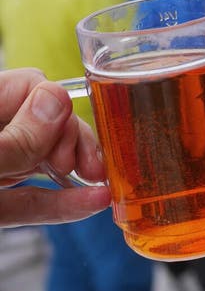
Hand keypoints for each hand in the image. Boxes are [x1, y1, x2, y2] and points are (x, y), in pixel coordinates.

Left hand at [0, 69, 110, 225]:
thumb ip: (16, 139)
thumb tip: (57, 102)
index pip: (31, 86)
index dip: (57, 107)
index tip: (66, 137)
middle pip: (46, 123)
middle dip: (74, 143)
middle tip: (89, 166)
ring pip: (42, 162)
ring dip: (77, 173)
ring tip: (102, 181)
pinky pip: (31, 201)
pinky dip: (61, 204)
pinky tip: (93, 203)